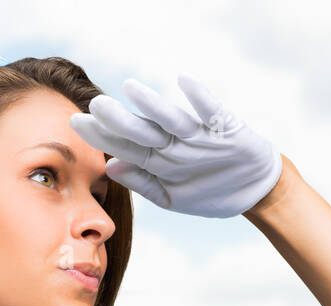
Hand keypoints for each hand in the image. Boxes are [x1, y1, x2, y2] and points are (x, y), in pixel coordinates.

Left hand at [69, 73, 282, 218]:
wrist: (255, 192)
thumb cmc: (211, 191)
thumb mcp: (173, 198)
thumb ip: (144, 184)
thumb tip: (110, 166)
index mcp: (159, 161)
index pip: (125, 146)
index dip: (102, 136)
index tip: (76, 123)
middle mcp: (175, 144)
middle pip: (142, 130)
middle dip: (119, 120)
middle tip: (94, 105)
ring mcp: (199, 136)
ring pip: (171, 120)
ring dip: (153, 105)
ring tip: (131, 88)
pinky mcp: (225, 129)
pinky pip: (211, 112)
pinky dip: (200, 98)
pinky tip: (185, 81)